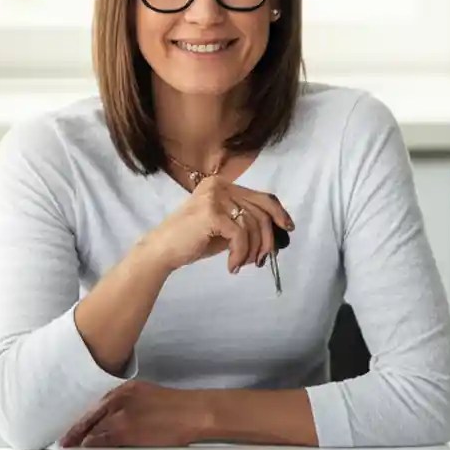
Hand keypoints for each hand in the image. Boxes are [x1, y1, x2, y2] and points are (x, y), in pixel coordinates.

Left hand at [58, 380, 212, 447]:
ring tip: (70, 446)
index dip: (79, 415)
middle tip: (63, 439)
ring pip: (92, 428)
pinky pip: (103, 440)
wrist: (193, 412)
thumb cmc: (175, 407)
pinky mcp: (127, 431)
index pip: (93, 403)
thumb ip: (126, 402)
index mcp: (123, 389)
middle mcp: (119, 399)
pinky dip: (92, 445)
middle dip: (74, 428)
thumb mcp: (145, 394)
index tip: (70, 424)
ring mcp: (122, 415)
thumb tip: (112, 415)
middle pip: (88, 415)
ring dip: (80, 438)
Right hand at [139, 176, 293, 274]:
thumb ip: (245, 221)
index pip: (261, 196)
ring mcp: (214, 197)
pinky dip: (240, 255)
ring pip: (252, 226)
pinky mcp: (211, 213)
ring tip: (242, 264)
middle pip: (261, 212)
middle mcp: (219, 185)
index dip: (278, 212)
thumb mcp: (224, 226)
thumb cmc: (192, 240)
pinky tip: (232, 266)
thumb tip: (277, 229)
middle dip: (266, 240)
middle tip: (260, 261)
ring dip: (251, 251)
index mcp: (222, 184)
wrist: (162, 250)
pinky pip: (240, 236)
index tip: (287, 228)